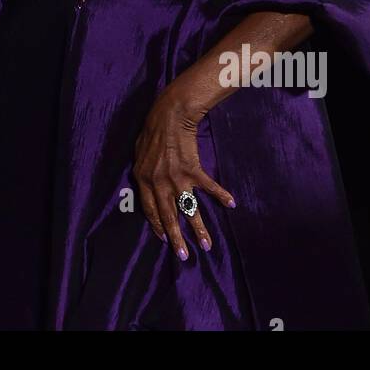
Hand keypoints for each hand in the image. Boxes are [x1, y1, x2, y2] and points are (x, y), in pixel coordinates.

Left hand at [133, 72, 235, 260]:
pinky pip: (208, 187)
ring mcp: (177, 178)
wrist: (168, 114)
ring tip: (207, 245)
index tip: (165, 239)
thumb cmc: (152, 130)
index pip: (150, 210)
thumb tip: (145, 182)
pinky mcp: (193, 170)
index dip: (158, 226)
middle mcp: (159, 182)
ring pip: (189, 209)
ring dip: (199, 228)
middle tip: (184, 255)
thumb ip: (142, 170)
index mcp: (144, 179)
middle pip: (169, 216)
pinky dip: (220, 195)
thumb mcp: (139, 152)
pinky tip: (230, 204)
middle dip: (177, 238)